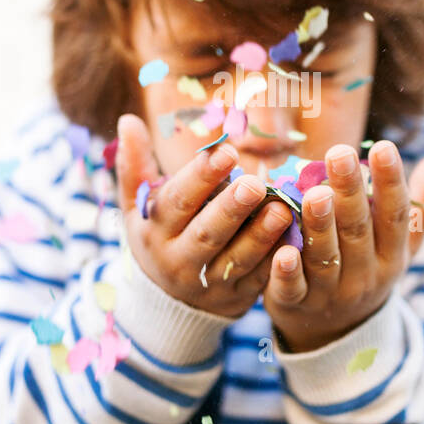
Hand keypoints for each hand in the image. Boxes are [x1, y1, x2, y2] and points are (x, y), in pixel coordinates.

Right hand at [115, 114, 295, 317]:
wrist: (166, 303)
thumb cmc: (157, 237)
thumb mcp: (136, 208)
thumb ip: (134, 165)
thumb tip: (128, 120)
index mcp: (155, 231)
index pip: (177, 201)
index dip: (201, 176)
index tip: (226, 150)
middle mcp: (179, 260)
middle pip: (207, 233)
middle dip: (231, 208)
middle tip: (255, 183)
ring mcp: (209, 283)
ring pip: (236, 258)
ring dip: (260, 235)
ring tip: (282, 209)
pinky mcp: (237, 298)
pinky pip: (259, 278)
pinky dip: (277, 259)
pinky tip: (295, 236)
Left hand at [261, 141, 423, 352]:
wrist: (335, 336)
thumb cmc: (367, 271)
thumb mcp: (399, 248)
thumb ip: (418, 207)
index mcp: (391, 255)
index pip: (395, 215)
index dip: (391, 182)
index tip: (385, 147)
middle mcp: (364, 274)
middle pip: (358, 230)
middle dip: (350, 192)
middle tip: (340, 153)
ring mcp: (330, 292)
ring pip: (326, 256)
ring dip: (320, 225)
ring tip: (314, 191)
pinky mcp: (295, 305)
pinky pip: (292, 288)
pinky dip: (287, 271)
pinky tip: (283, 250)